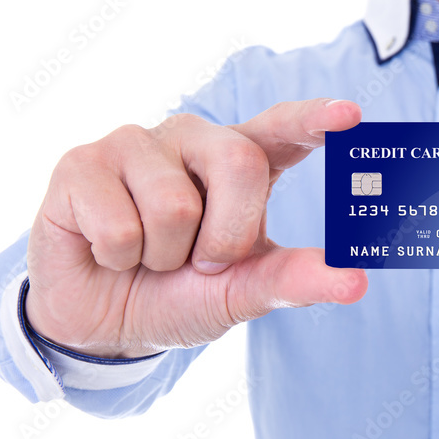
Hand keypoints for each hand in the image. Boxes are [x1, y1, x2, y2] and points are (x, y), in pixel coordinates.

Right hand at [25, 99, 367, 357]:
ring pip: (175, 205)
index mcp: (241, 160)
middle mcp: (194, 139)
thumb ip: (295, 280)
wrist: (106, 321)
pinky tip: (108, 250)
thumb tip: (356, 281)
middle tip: (201, 261)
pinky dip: (119, 258)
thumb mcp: (244, 291)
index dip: (313, 119)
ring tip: (147, 254)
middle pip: (241, 162)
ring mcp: (136, 144)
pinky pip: (120, 225)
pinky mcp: (82, 162)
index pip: (282, 128)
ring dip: (165, 255)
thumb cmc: (182, 293)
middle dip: (228, 235)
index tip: (350, 116)